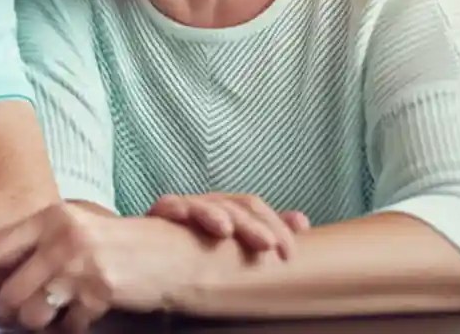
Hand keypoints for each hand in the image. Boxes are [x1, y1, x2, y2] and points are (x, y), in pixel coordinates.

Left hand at [0, 203, 199, 331]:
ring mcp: (80, 263)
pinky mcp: (99, 290)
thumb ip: (36, 250)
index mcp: (51, 218)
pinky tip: (82, 314)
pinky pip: (66, 326)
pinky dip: (70, 328)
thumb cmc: (119, 248)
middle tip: (13, 317)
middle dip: (7, 312)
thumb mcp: (74, 236)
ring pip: (32, 313)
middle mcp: (62, 236)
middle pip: (9, 290)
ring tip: (53, 314)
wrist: (173, 255)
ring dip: (37, 324)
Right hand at [147, 193, 309, 258]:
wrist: (157, 255)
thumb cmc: (201, 249)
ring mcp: (184, 208)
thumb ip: (265, 231)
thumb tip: (302, 222)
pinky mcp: (158, 215)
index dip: (275, 226)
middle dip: (252, 224)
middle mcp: (209, 204)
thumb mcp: (236, 243)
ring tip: (225, 230)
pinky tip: (182, 216)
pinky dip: (174, 208)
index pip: (255, 208)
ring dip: (214, 214)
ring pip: (203, 205)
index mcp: (229, 209)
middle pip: (234, 206)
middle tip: (268, 246)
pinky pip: (167, 206)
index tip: (288, 254)